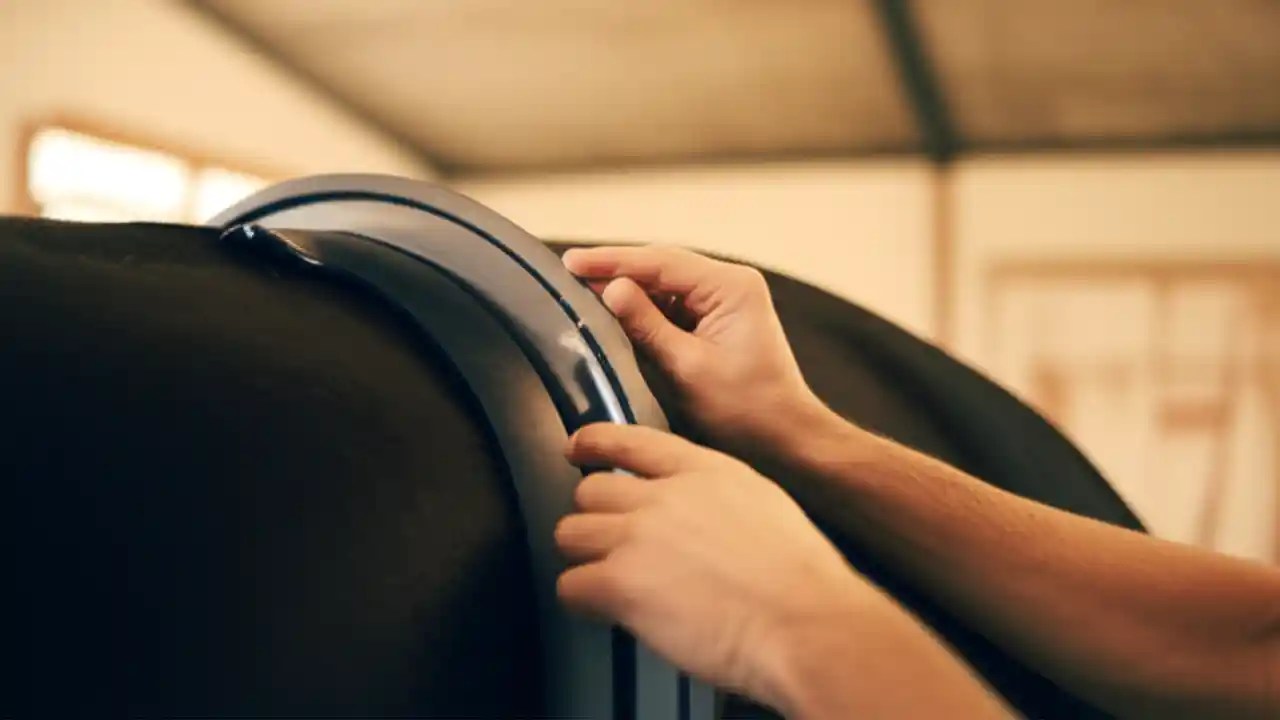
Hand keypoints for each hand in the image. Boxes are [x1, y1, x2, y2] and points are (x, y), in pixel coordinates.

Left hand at [554, 422, 870, 711]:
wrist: (805, 623)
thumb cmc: (800, 579)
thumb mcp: (764, 504)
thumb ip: (717, 496)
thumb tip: (694, 511)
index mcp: (704, 471)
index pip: (629, 440)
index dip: (593, 443)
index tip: (578, 448)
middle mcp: (663, 496)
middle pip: (590, 491)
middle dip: (596, 518)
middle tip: (613, 544)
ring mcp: (638, 537)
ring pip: (570, 534)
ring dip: (585, 558)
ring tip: (611, 580)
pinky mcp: (621, 584)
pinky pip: (570, 586)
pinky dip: (583, 601)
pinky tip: (608, 610)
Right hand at [563, 246, 830, 453]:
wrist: (785, 438)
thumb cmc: (746, 410)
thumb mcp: (686, 368)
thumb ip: (646, 325)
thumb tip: (610, 289)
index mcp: (731, 288)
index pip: (660, 262)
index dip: (611, 260)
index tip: (571, 261)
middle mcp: (731, 285)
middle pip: (661, 267)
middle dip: (615, 271)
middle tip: (568, 272)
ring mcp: (726, 301)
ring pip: (664, 285)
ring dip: (628, 290)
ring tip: (582, 292)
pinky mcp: (717, 320)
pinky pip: (673, 306)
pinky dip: (644, 310)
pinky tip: (614, 314)